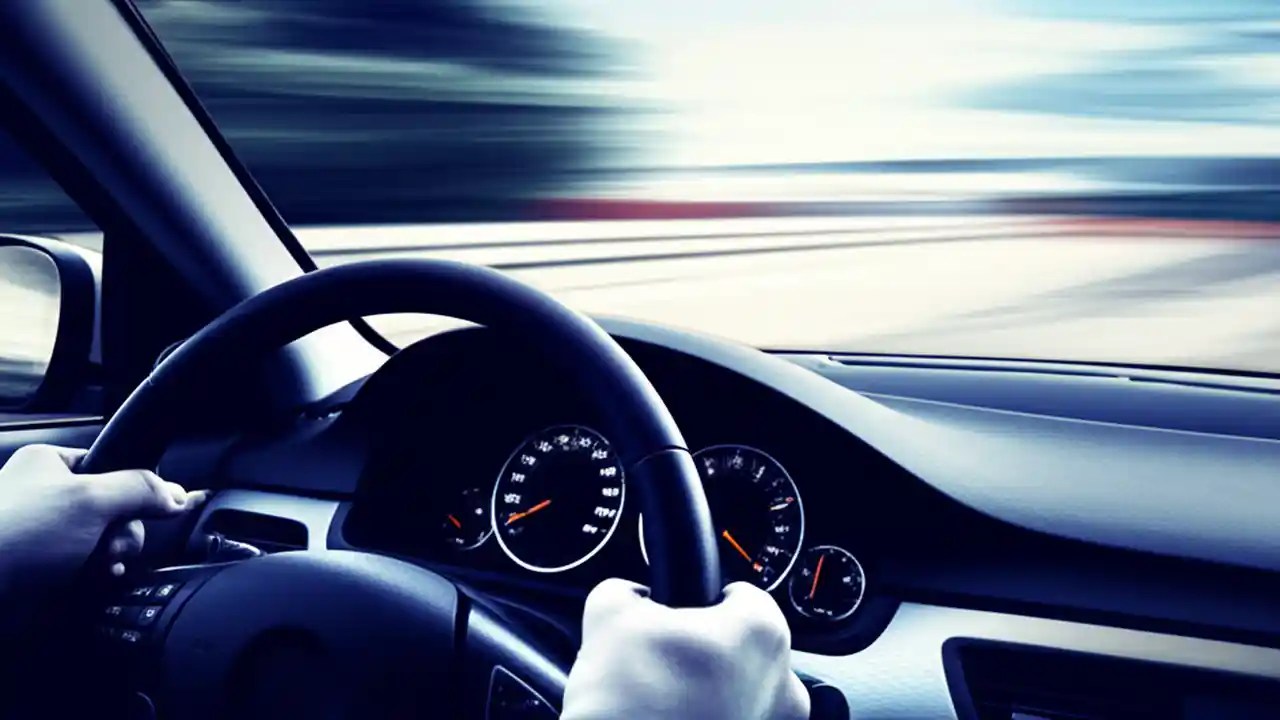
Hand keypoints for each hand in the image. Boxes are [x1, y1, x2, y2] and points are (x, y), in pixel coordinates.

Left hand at [0, 444, 205, 598]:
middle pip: (115, 506)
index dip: (134, 487)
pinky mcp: (43, 571)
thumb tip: (178, 494)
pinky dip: (99, 573)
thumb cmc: (18, 533)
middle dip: (125, 529)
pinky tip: (97, 578)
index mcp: (50, 464)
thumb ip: (141, 489)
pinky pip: (88, 566)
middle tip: (114, 544)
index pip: (111, 465)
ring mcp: (45, 536)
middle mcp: (47, 497)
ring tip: (103, 565)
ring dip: (114, 554)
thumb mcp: (91, 498)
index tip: (150, 507)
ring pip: (105, 539)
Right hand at [563, 579, 809, 719]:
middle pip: (744, 643)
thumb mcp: (608, 615)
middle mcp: (785, 681)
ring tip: (665, 700)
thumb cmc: (627, 705)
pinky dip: (713, 718)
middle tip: (662, 663)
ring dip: (713, 688)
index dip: (697, 601)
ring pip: (743, 688)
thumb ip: (627, 590)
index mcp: (761, 631)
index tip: (675, 620)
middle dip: (706, 648)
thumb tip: (632, 595)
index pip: (736, 593)